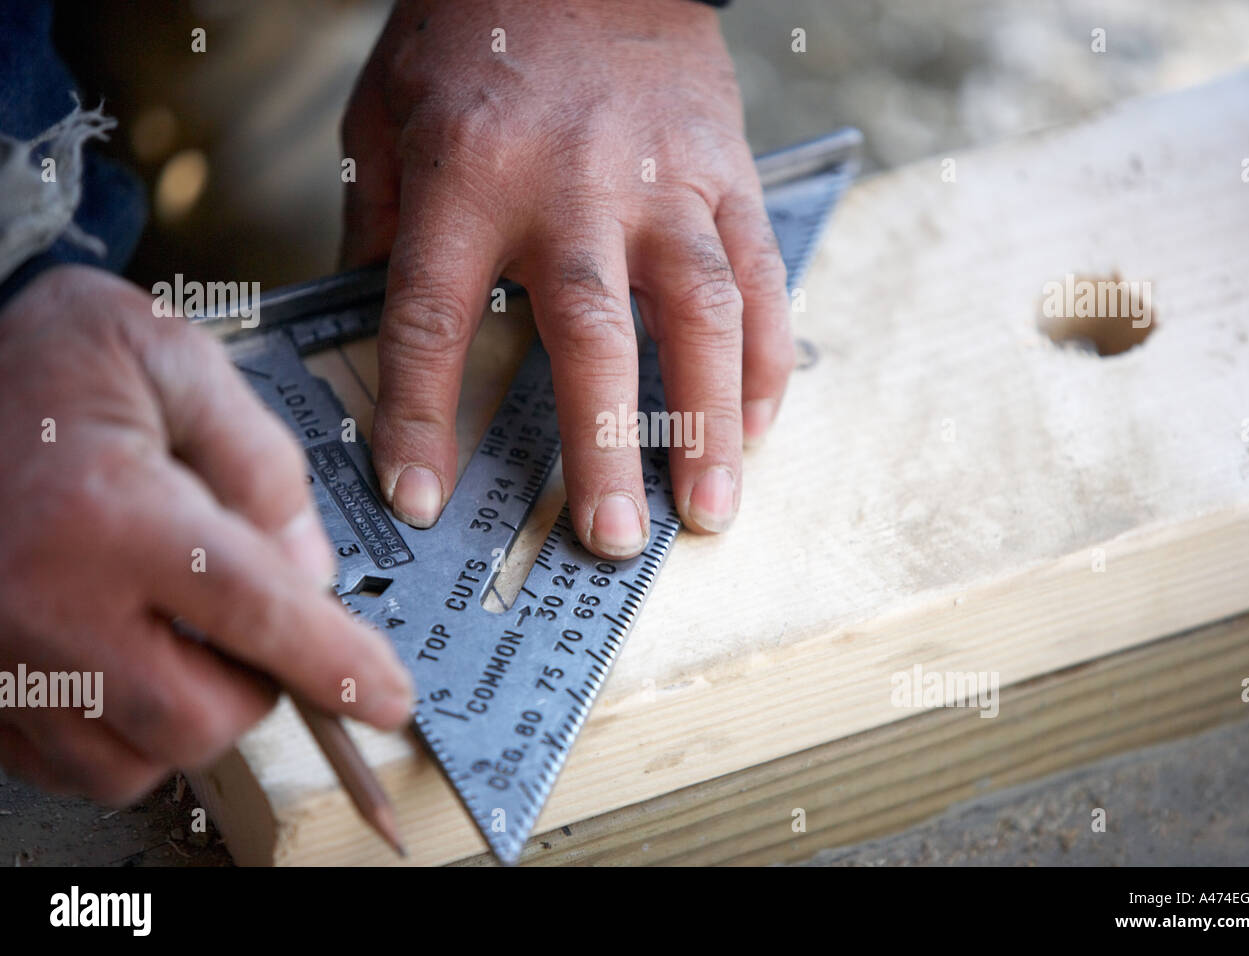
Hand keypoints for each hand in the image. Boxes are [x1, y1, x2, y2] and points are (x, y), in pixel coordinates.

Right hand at [0, 266, 411, 804]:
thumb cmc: (37, 362)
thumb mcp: (166, 357)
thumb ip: (257, 458)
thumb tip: (310, 568)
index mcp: (107, 511)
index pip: (256, 611)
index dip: (336, 664)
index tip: (387, 697)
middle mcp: (43, 600)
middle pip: (196, 717)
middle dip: (259, 692)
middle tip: (263, 638)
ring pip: (129, 764)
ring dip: (188, 722)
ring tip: (191, 648)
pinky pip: (62, 764)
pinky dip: (120, 738)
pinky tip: (132, 669)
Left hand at [342, 0, 791, 558]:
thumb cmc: (475, 26)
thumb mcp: (388, 111)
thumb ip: (381, 223)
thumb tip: (372, 329)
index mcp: (467, 175)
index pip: (434, 320)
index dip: (424, 420)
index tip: (422, 500)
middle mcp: (571, 185)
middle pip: (588, 336)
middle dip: (600, 448)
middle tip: (611, 539)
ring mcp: (662, 179)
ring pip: (698, 312)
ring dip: (707, 421)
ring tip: (710, 507)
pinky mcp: (726, 170)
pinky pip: (757, 272)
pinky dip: (765, 353)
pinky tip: (757, 424)